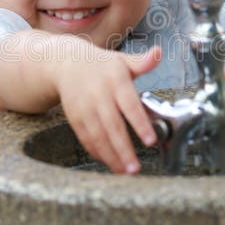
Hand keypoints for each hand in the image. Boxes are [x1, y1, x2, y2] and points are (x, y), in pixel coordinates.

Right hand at [54, 44, 161, 174]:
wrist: (66, 63)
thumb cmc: (102, 65)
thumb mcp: (122, 60)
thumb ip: (142, 62)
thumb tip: (158, 53)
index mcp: (115, 81)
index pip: (130, 105)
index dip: (140, 124)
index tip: (150, 141)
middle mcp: (99, 96)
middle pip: (112, 126)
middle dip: (124, 149)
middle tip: (135, 168)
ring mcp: (84, 108)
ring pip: (98, 136)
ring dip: (111, 156)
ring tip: (124, 171)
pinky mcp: (74, 118)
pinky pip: (85, 138)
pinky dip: (96, 152)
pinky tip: (108, 162)